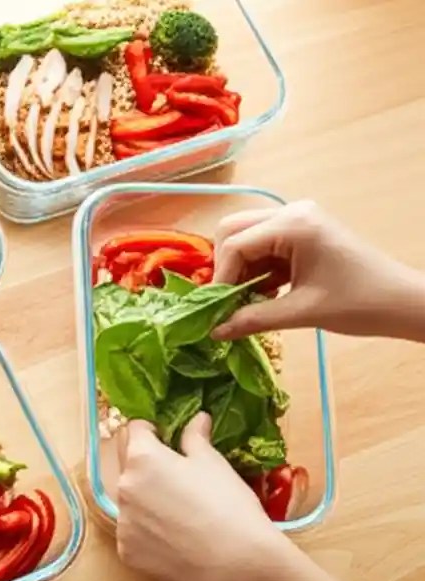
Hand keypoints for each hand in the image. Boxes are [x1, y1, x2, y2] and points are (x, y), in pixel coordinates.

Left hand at [115, 413, 286, 580]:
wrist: (236, 565)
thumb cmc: (228, 506)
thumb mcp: (214, 464)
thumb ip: (195, 438)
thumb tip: (196, 418)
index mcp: (142, 458)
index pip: (135, 430)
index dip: (152, 431)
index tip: (167, 438)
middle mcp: (123, 486)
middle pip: (129, 466)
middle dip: (148, 466)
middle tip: (179, 479)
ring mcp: (122, 521)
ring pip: (131, 501)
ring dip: (147, 500)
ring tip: (182, 514)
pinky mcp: (126, 550)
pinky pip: (133, 532)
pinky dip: (148, 532)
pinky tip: (176, 539)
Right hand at [211, 200, 424, 340]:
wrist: (403, 302)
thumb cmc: (360, 303)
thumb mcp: (302, 312)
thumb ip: (253, 319)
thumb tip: (214, 331)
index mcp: (293, 224)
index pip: (235, 244)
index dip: (221, 278)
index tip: (216, 309)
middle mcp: (291, 212)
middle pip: (233, 230)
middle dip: (225, 267)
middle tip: (229, 300)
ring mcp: (298, 219)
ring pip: (245, 236)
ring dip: (240, 268)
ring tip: (248, 300)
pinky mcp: (303, 232)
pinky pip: (264, 244)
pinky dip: (257, 268)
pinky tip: (264, 293)